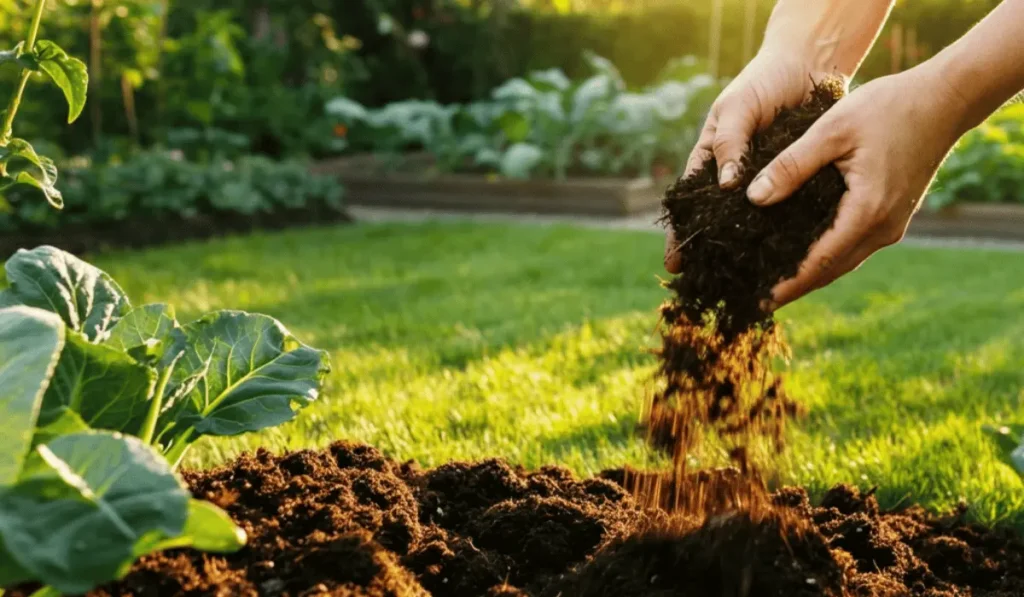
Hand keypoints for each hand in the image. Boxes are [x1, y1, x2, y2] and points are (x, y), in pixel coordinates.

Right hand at [664, 51, 838, 272]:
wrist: (808, 64)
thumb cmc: (762, 82)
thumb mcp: (737, 109)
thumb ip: (730, 144)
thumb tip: (727, 187)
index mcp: (712, 161)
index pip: (691, 206)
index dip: (681, 235)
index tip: (675, 265)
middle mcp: (737, 178)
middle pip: (720, 223)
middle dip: (715, 254)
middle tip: (712, 285)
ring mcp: (767, 182)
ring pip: (756, 224)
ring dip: (753, 251)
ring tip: (751, 281)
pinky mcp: (799, 183)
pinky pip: (791, 213)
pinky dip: (790, 234)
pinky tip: (793, 256)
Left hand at [745, 66, 965, 308]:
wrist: (945, 99)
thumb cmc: (889, 108)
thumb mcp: (831, 130)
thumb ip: (791, 165)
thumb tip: (753, 197)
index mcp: (867, 212)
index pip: (819, 263)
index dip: (787, 285)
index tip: (758, 303)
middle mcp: (883, 228)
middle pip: (831, 271)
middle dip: (794, 287)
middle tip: (757, 300)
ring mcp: (893, 225)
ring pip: (844, 261)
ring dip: (811, 274)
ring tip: (774, 282)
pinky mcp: (894, 216)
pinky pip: (855, 245)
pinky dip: (828, 255)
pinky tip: (803, 253)